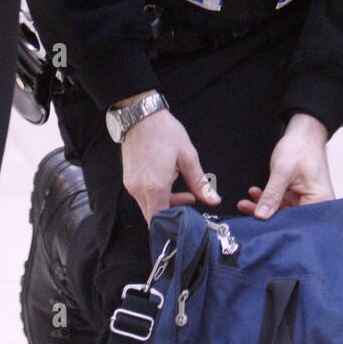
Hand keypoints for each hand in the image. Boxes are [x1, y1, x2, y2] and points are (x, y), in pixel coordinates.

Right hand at [120, 107, 220, 226]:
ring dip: (166, 204)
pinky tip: (168, 182)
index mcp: (155, 186)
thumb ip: (199, 183)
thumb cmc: (164, 132)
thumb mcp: (187, 156)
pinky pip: (143, 197)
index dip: (173, 227)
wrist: (140, 116)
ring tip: (183, 189)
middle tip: (190, 200)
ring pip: (149, 207)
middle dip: (173, 215)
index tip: (187, 223)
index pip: (160, 221)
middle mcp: (139, 190)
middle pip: (154, 217)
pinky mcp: (128, 180)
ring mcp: (131, 185)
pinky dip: (156, 196)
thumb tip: (214, 201)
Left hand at [236, 114, 333, 220]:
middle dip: (266, 214)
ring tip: (245, 202)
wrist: (303, 134)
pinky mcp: (299, 195)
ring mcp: (307, 200)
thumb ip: (272, 195)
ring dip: (264, 205)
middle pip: (289, 217)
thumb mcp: (283, 172)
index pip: (296, 221)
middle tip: (247, 209)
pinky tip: (255, 194)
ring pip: (282, 210)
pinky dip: (268, 198)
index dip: (275, 223)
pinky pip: (282, 202)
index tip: (256, 221)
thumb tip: (260, 216)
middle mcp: (316, 204)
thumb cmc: (300, 148)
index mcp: (320, 201)